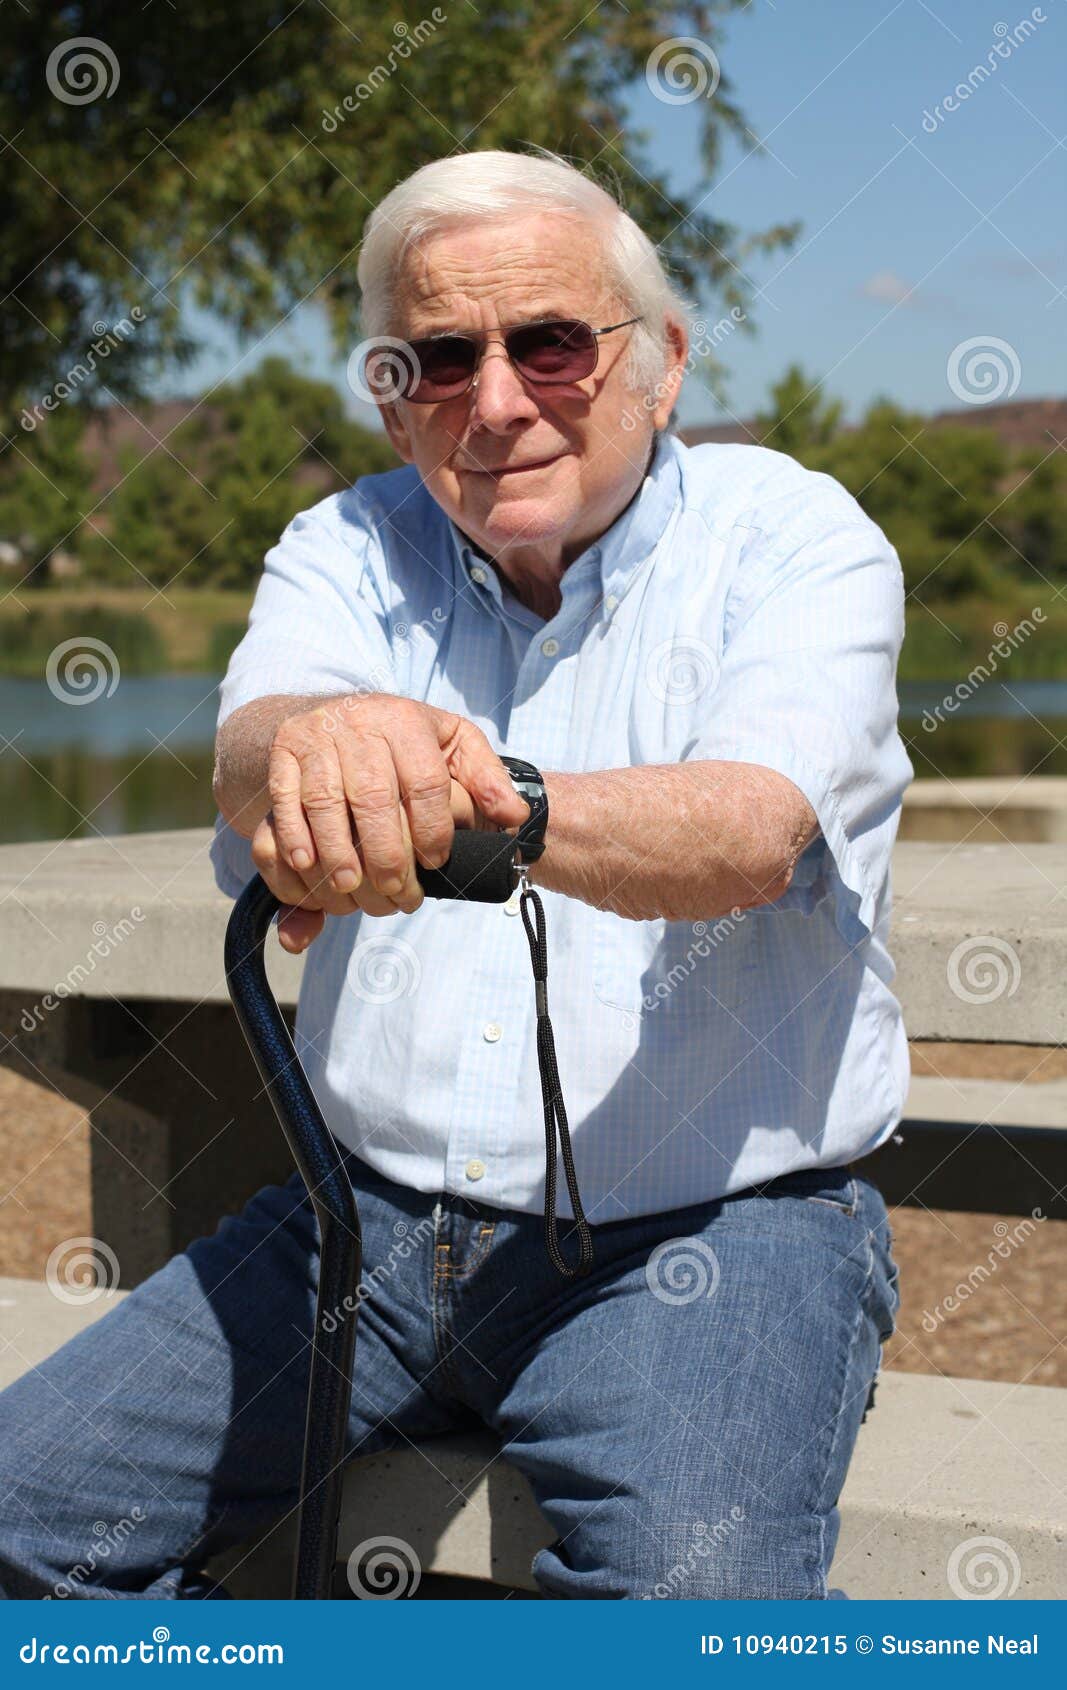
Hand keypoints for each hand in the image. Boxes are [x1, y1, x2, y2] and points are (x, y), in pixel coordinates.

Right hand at [254, 694, 528, 950]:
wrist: (336, 712)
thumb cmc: (404, 740)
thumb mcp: (452, 744)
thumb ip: (485, 778)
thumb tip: (515, 816)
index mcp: (406, 720)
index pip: (426, 781)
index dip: (433, 829)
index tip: (435, 863)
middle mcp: (360, 722)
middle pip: (374, 797)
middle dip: (386, 854)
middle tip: (396, 893)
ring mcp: (317, 735)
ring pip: (326, 802)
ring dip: (338, 854)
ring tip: (353, 890)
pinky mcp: (284, 751)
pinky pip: (285, 801)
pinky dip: (295, 837)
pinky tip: (309, 867)